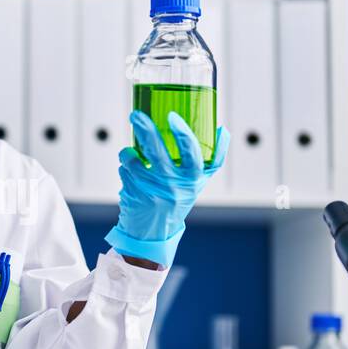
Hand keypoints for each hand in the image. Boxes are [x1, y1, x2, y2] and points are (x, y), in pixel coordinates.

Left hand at [104, 111, 229, 266]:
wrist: (153, 233)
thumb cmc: (176, 200)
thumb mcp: (196, 183)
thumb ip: (210, 160)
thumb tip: (222, 129)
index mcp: (193, 179)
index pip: (194, 153)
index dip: (184, 134)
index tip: (173, 117)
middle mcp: (174, 186)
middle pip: (157, 151)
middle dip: (145, 129)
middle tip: (136, 114)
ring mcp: (153, 191)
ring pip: (134, 159)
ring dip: (129, 153)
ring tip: (131, 154)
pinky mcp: (135, 194)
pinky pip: (125, 168)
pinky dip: (125, 165)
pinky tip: (130, 173)